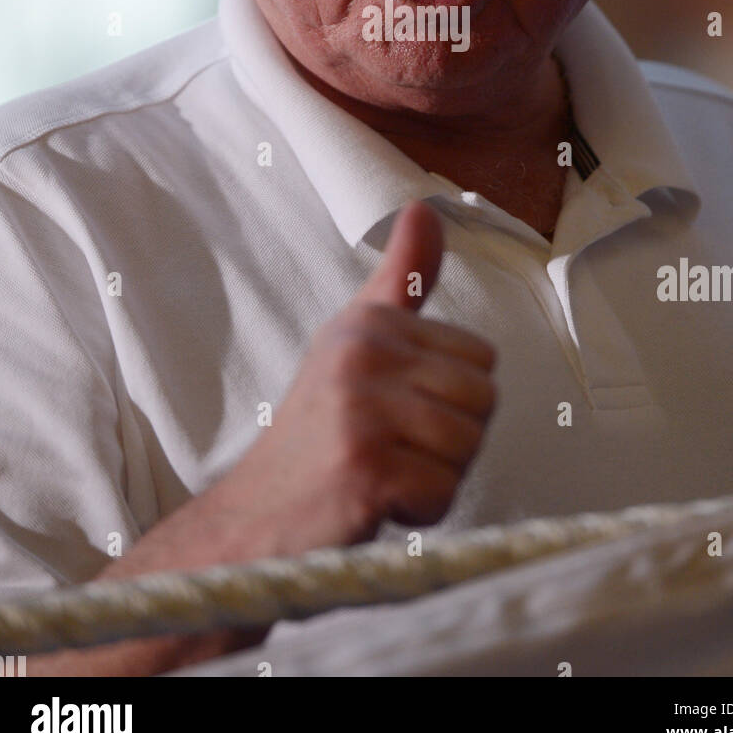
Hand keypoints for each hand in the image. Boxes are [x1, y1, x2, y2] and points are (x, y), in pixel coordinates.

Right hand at [229, 199, 496, 554]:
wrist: (248, 524)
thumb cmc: (314, 437)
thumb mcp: (354, 341)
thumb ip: (401, 278)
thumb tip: (426, 208)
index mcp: (367, 322)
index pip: (481, 359)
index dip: (450, 400)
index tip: (396, 415)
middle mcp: (361, 353)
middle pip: (483, 400)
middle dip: (450, 441)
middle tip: (390, 451)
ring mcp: (361, 408)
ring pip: (469, 445)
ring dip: (434, 479)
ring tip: (380, 475)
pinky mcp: (364, 466)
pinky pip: (444, 491)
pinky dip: (418, 514)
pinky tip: (373, 504)